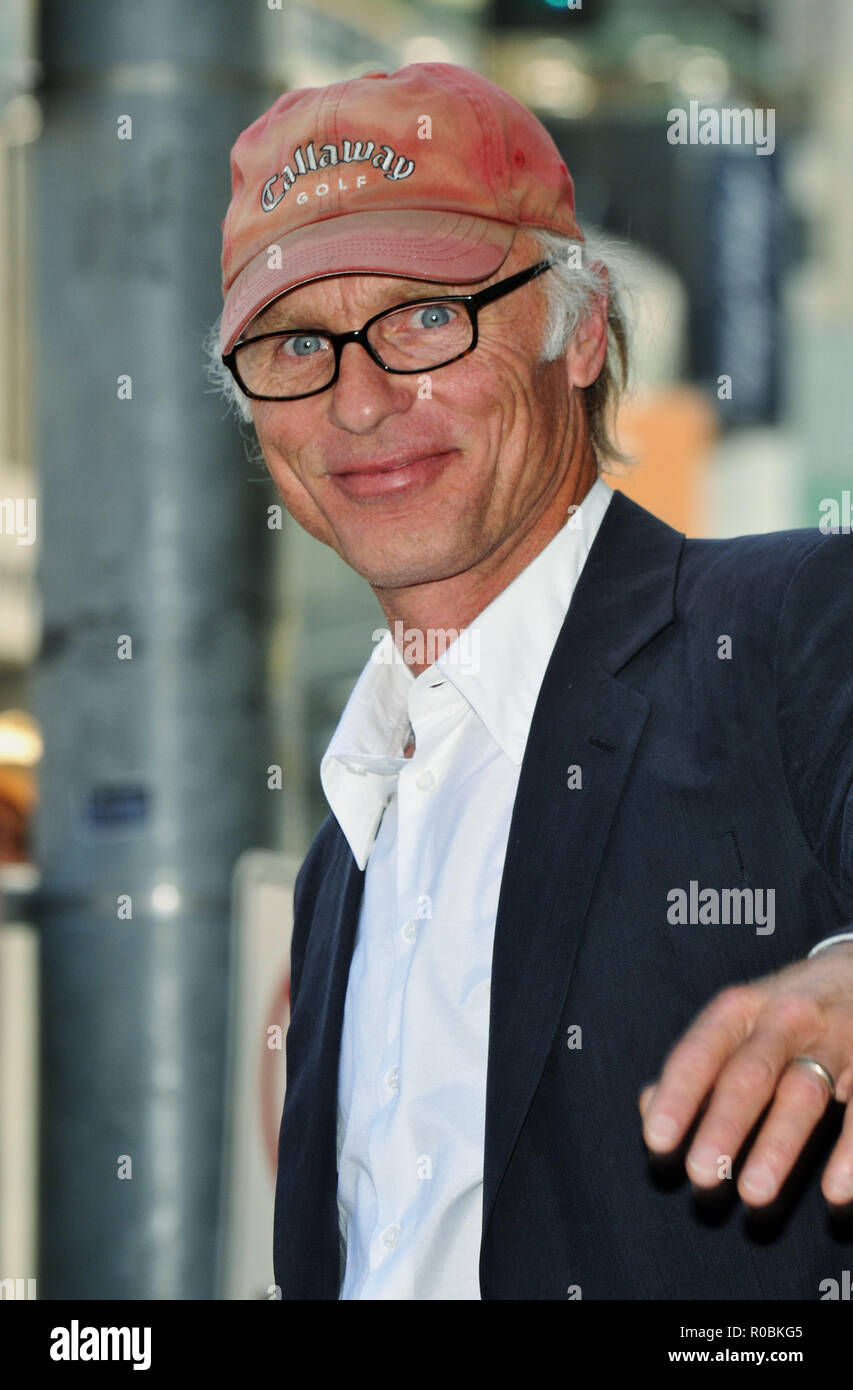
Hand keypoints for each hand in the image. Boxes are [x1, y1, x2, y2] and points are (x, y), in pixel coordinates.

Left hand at [639, 942, 852, 1205]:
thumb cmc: (782, 1014)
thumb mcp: (735, 1023)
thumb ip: (694, 1066)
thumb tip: (647, 1107)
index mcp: (740, 1009)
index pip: (700, 1052)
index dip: (678, 1096)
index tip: (657, 1141)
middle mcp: (785, 1017)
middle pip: (749, 1073)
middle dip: (724, 1124)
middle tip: (701, 1174)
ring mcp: (834, 1037)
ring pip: (803, 1093)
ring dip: (778, 1144)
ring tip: (754, 1194)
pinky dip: (850, 1151)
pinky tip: (835, 1191)